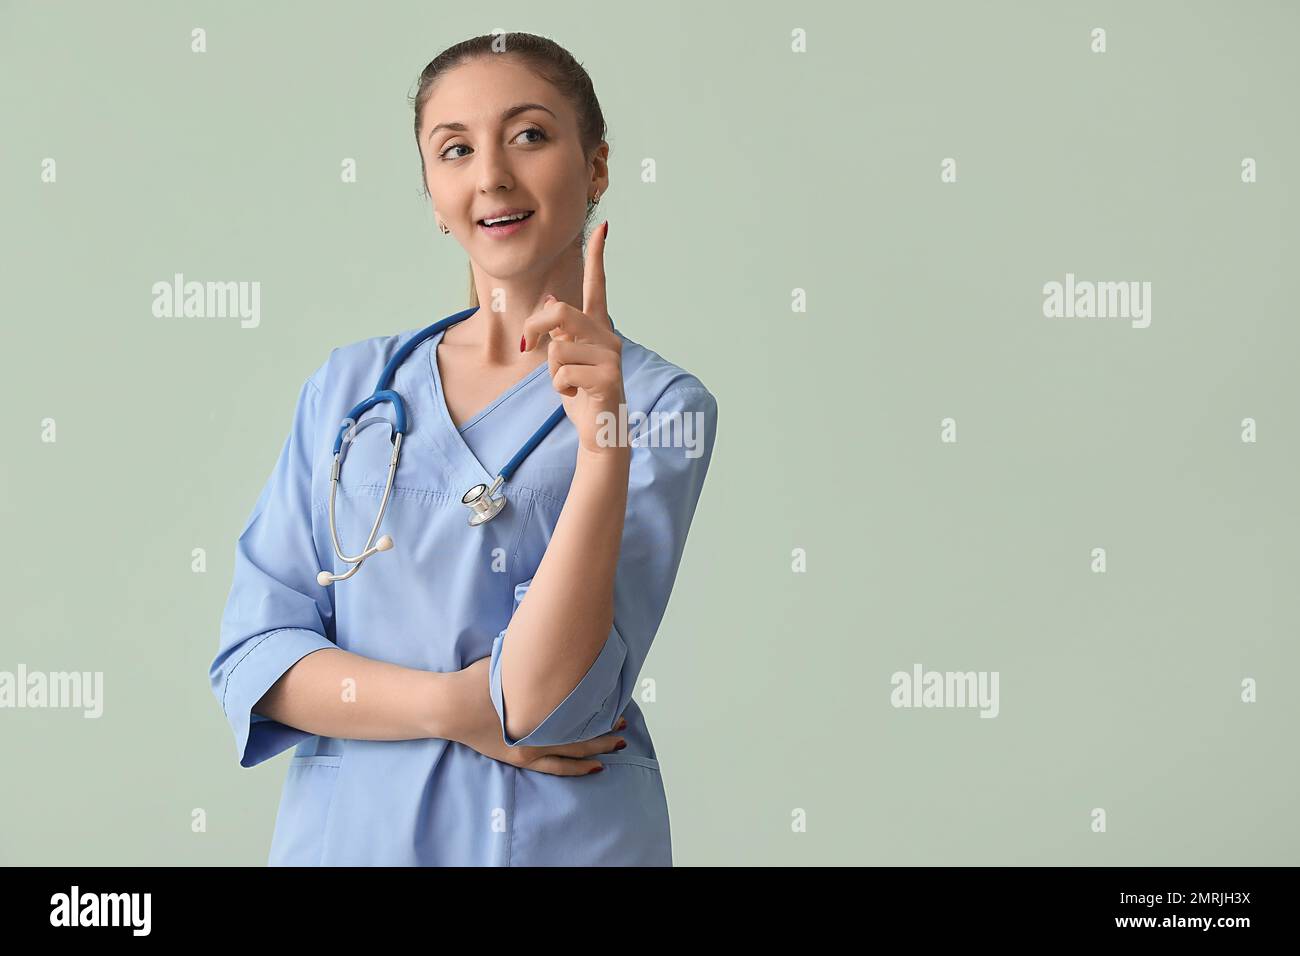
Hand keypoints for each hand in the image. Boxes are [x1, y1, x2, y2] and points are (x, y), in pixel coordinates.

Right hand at [447, 657, 627, 775]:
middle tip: (624, 723)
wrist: (452, 706)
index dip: (601, 708)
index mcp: (539, 707)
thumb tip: (556, 639)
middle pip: (582, 732)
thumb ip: (534, 659)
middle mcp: (540, 731)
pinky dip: (577, 768)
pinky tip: (594, 768)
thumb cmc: (479, 680)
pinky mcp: (522, 758)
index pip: (580, 710)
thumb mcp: (511, 660)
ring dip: (598, 749)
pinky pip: (557, 767)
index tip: (618, 701)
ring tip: (619, 744)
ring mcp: (531, 749)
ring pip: (574, 753)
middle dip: (606, 729)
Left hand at [521, 221, 625, 455]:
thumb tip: (551, 303)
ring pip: (558, 349)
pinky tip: (576, 397)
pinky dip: (561, 389)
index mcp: (597, 329)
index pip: (597, 287)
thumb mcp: (566, 360)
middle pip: (561, 312)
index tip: (604, 228)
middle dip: (536, 327)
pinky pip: (564, 373)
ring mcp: (611, 356)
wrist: (600, 431)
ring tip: (569, 386)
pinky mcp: (608, 377)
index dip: (598, 257)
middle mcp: (608, 337)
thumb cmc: (582, 395)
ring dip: (552, 373)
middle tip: (527, 346)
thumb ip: (561, 333)